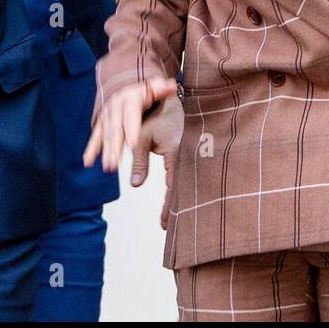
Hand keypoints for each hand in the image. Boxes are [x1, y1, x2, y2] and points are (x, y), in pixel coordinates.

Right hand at [82, 76, 178, 174]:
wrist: (124, 84)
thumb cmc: (144, 91)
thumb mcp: (154, 87)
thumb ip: (162, 89)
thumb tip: (172, 86)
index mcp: (130, 99)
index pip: (131, 116)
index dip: (131, 130)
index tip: (133, 144)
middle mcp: (115, 107)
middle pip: (116, 129)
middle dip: (115, 147)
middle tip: (116, 163)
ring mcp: (106, 115)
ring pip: (105, 135)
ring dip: (105, 151)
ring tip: (108, 167)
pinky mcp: (100, 123)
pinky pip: (95, 137)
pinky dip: (91, 150)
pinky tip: (88, 162)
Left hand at [128, 94, 183, 229]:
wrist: (174, 99)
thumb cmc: (156, 117)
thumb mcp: (142, 137)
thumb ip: (138, 161)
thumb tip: (134, 185)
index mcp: (178, 151)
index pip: (174, 186)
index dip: (169, 207)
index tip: (165, 224)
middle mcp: (190, 154)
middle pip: (185, 189)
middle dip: (179, 209)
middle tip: (173, 228)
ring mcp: (195, 153)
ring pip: (188, 182)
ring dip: (183, 199)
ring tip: (178, 218)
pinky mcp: (194, 152)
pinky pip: (189, 173)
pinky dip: (183, 187)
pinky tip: (180, 197)